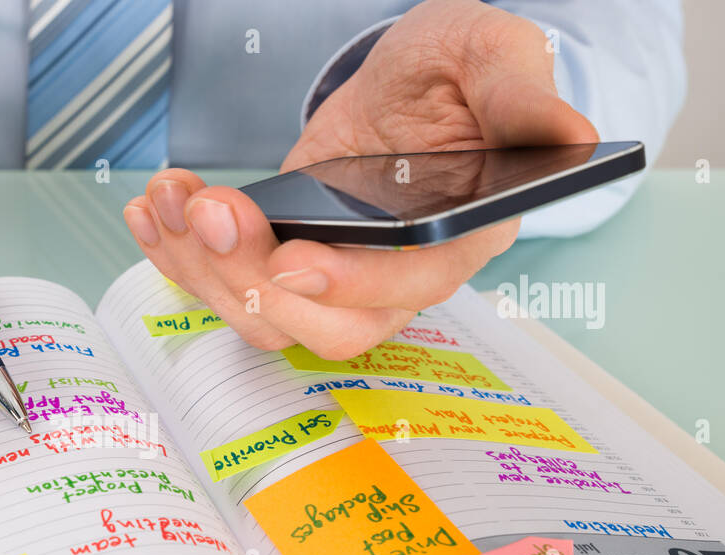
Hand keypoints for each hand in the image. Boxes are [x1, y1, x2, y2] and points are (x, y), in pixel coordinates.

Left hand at [122, 0, 596, 357]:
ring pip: (264, 317)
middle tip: (214, 212)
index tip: (292, 260)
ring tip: (173, 197)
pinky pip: (229, 290)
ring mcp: (333, 280)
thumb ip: (518, 92)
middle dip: (254, 279)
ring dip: (202, 266)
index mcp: (456, 236)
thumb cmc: (456, 74)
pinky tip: (157, 208)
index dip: (349, 287)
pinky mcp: (283, 265)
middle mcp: (393, 277)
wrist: (406, 85)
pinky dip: (178, 256)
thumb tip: (567, 130)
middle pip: (325, 328)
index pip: (409, 286)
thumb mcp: (490, 56)